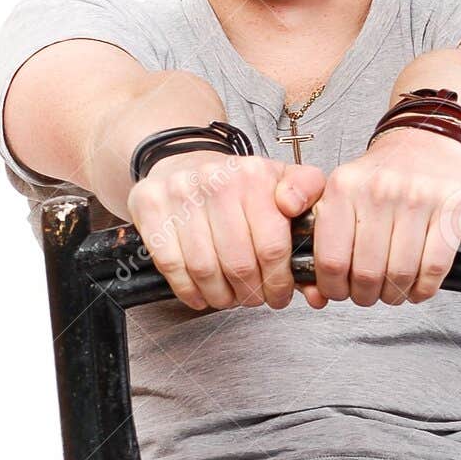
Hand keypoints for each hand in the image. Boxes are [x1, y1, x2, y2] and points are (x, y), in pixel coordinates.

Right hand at [126, 151, 325, 310]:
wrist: (184, 160)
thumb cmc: (238, 183)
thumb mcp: (283, 179)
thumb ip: (310, 202)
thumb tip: (309, 239)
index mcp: (254, 175)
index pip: (272, 247)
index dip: (279, 283)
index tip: (279, 295)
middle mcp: (216, 181)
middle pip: (239, 264)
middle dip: (251, 293)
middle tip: (254, 299)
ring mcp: (179, 193)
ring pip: (205, 269)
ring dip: (220, 296)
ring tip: (229, 298)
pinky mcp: (150, 208)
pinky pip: (171, 264)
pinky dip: (188, 290)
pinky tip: (201, 294)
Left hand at [300, 126, 460, 307]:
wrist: (428, 141)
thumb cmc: (384, 173)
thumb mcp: (343, 189)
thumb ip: (327, 230)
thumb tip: (317, 285)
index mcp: (344, 187)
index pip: (331, 259)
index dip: (334, 288)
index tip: (339, 292)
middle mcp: (379, 191)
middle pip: (367, 272)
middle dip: (366, 295)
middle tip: (368, 295)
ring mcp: (418, 198)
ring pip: (401, 274)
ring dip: (395, 295)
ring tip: (393, 292)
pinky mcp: (451, 208)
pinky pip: (434, 267)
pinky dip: (424, 289)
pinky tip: (417, 288)